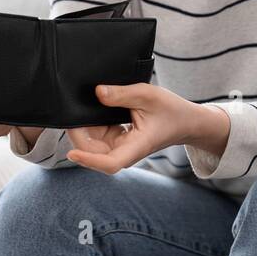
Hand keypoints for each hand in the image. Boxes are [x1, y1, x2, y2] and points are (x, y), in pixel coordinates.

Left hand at [63, 83, 228, 174]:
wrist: (184, 122)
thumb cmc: (171, 110)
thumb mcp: (149, 95)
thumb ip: (122, 94)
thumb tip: (97, 92)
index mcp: (136, 147)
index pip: (110, 163)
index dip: (89, 160)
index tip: (72, 153)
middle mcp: (124, 152)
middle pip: (93, 152)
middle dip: (79, 133)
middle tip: (72, 109)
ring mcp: (119, 148)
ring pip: (91, 144)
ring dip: (83, 127)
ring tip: (82, 104)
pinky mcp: (115, 141)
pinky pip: (96, 136)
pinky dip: (90, 123)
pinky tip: (91, 108)